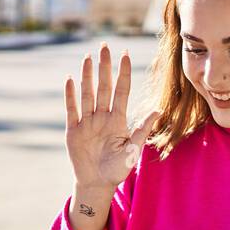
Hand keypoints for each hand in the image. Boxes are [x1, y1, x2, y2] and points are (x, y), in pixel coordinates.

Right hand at [64, 41, 161, 191]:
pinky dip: (70, 95)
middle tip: (104, 46)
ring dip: (87, 76)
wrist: (97, 183)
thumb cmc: (117, 168)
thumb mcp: (133, 150)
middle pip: (104, 87)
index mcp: (118, 120)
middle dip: (104, 67)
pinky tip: (70, 79)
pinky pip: (72, 110)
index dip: (123, 73)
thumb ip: (143, 129)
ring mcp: (87, 122)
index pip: (122, 91)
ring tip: (88, 57)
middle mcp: (102, 117)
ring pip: (88, 94)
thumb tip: (159, 109)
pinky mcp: (74, 131)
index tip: (125, 54)